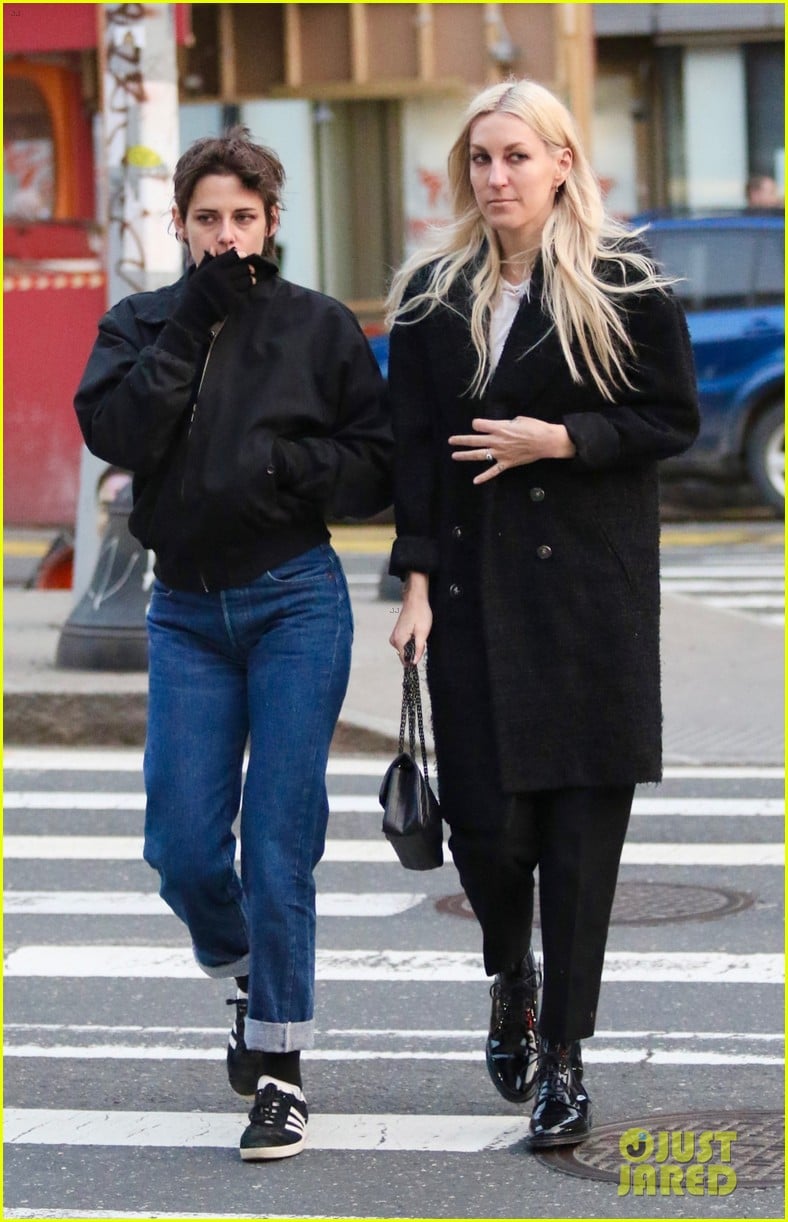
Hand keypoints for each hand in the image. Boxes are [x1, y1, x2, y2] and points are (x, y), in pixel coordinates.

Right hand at [174, 250, 261, 336]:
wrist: (192, 316)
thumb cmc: (194, 294)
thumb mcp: (197, 275)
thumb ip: (206, 262)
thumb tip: (213, 249)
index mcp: (211, 268)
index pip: (231, 256)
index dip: (239, 255)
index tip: (243, 256)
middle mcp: (219, 277)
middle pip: (242, 267)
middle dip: (247, 267)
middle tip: (251, 269)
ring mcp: (226, 290)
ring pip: (247, 280)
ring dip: (250, 279)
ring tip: (252, 279)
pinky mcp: (232, 302)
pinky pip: (245, 293)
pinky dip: (248, 290)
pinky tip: (248, 289)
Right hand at [389, 573, 431, 664]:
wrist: (415, 600)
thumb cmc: (420, 613)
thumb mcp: (423, 633)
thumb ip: (418, 649)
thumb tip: (414, 662)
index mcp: (399, 641)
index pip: (405, 660)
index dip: (415, 658)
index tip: (421, 650)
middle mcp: (394, 640)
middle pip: (405, 655)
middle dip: (415, 650)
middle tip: (421, 637)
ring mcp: (394, 636)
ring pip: (405, 649)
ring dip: (413, 644)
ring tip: (418, 632)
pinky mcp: (397, 633)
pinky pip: (404, 643)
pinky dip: (411, 640)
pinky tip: (415, 631)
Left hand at [449, 416, 575, 482]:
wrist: (546, 441)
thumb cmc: (535, 427)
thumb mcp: (519, 419)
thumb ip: (507, 424)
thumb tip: (503, 427)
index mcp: (499, 427)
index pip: (479, 425)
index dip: (477, 424)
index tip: (477, 425)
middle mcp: (497, 440)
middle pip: (474, 440)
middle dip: (461, 440)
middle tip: (451, 440)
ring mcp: (500, 453)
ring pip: (479, 454)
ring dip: (465, 455)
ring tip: (454, 456)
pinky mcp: (507, 463)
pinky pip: (493, 471)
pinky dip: (484, 477)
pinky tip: (475, 481)